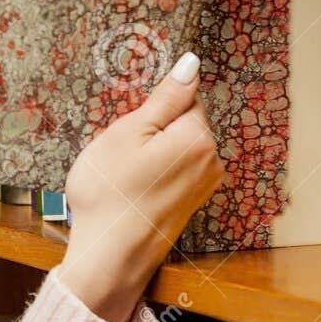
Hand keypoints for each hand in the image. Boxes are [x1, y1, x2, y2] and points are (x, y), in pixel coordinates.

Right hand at [56, 52, 225, 321]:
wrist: (109, 258)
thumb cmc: (110, 194)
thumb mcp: (128, 133)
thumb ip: (165, 98)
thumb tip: (191, 63)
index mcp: (199, 137)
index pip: (184, 98)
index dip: (151, 111)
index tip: (131, 130)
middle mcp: (212, 161)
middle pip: (182, 124)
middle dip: (152, 132)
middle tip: (123, 155)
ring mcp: (203, 186)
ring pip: (176, 149)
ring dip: (151, 155)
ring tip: (125, 176)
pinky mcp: (190, 204)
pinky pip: (173, 172)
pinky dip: (154, 175)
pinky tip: (133, 191)